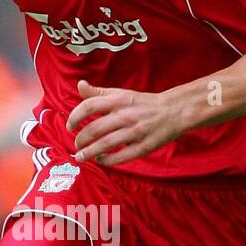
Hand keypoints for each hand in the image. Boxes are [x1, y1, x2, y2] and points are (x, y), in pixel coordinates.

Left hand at [65, 80, 182, 165]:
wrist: (175, 111)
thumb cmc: (144, 103)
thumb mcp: (122, 94)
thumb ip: (99, 93)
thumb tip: (80, 85)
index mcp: (119, 100)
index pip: (89, 106)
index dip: (75, 117)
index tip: (70, 126)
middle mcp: (126, 115)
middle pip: (95, 128)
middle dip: (80, 139)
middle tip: (76, 144)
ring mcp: (136, 132)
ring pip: (106, 144)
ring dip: (89, 152)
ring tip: (81, 156)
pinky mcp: (144, 146)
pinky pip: (122, 156)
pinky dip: (107, 160)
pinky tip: (100, 160)